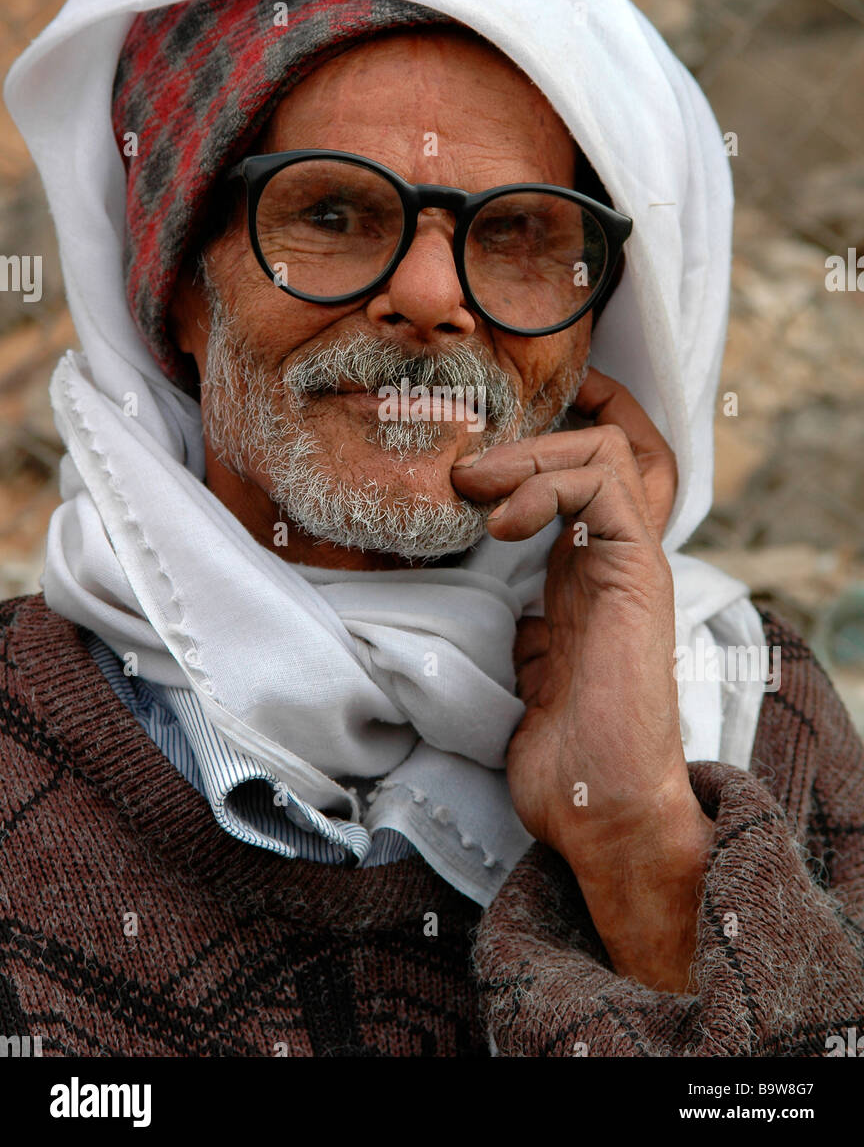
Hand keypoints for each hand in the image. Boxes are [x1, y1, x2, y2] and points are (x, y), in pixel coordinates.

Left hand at [451, 368, 714, 990]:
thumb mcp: (521, 670)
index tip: (477, 441)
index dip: (543, 439)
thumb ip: (515, 623)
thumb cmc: (561, 753)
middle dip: (535, 427)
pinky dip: (546, 483)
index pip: (581, 474)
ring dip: (529, 452)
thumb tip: (474, 598)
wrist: (600, 806)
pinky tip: (500, 521)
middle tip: (466, 460)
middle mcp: (611, 556)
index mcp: (583, 573)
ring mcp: (629, 560)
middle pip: (602, 444)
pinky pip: (603, 485)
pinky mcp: (637, 570)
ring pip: (605, 449)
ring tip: (471, 485)